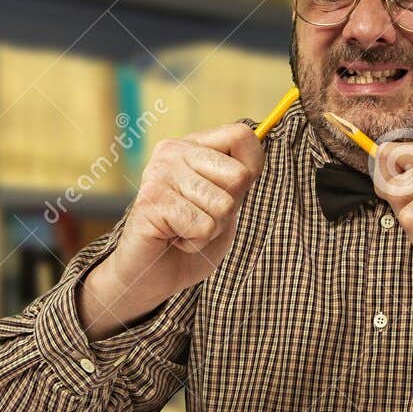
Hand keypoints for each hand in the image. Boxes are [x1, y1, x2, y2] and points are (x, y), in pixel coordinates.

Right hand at [80, 122, 263, 337]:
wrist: (153, 275)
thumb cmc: (191, 237)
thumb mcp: (226, 202)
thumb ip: (239, 176)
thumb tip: (259, 137)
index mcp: (191, 145)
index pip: (241, 135)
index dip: (251, 170)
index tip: (230, 194)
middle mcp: (172, 152)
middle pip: (238, 175)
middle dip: (229, 210)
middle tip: (199, 218)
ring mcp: (159, 174)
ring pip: (224, 205)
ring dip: (211, 230)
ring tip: (184, 230)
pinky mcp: (152, 202)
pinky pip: (203, 226)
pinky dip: (195, 242)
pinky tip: (174, 238)